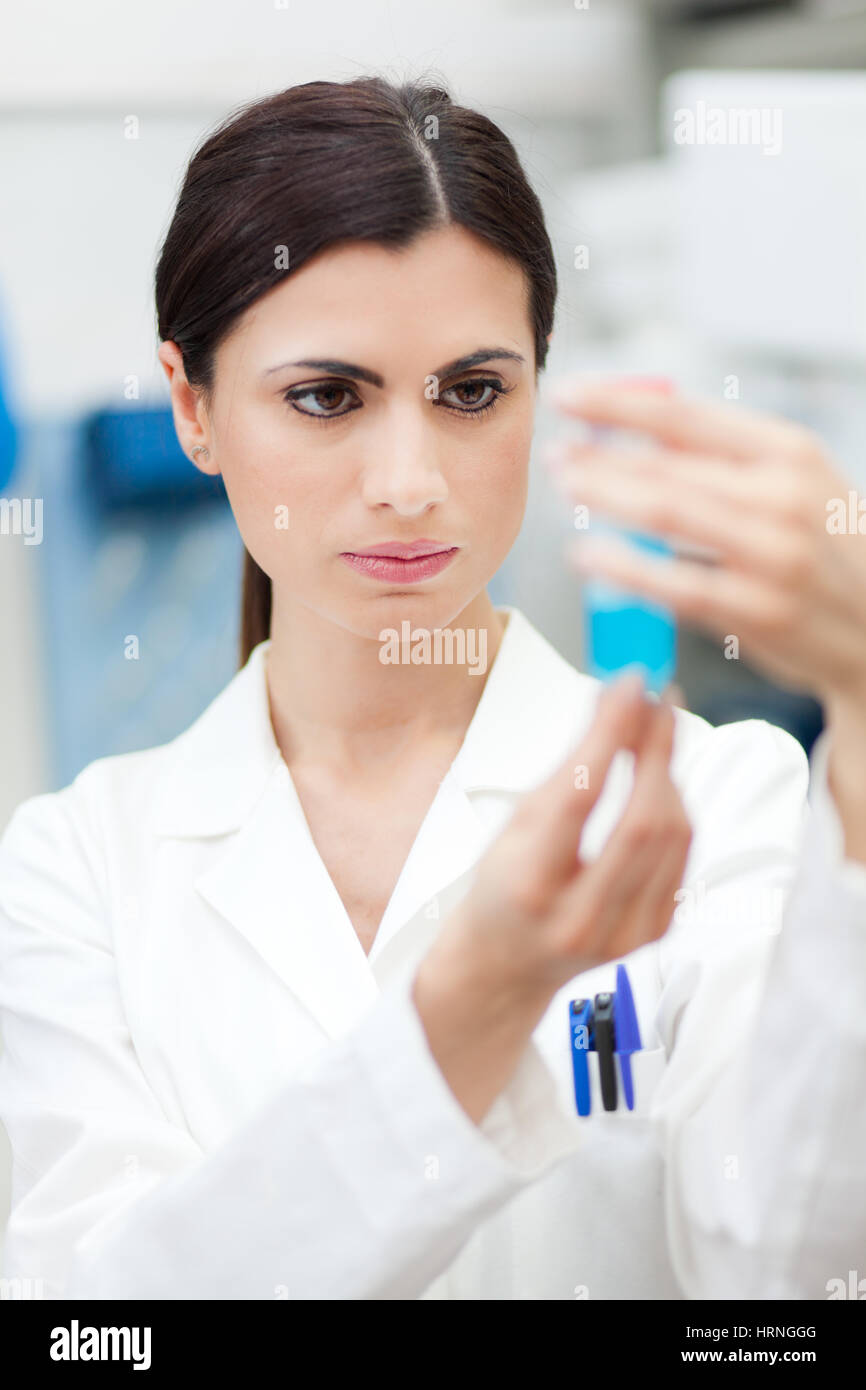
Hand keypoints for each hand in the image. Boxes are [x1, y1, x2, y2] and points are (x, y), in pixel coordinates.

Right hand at [424, 670, 691, 1006]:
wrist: (509, 963)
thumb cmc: (504, 887)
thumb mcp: (515, 824)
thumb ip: (568, 767)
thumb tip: (615, 701)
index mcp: (529, 887)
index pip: (580, 798)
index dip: (611, 733)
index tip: (629, 685)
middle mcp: (580, 919)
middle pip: (642, 820)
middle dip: (656, 749)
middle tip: (657, 700)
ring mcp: (624, 935)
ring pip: (671, 837)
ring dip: (670, 774)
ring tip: (657, 734)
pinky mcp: (654, 935)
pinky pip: (681, 857)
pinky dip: (676, 809)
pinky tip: (662, 782)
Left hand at [542, 381, 865, 708]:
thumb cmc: (826, 544)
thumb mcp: (797, 479)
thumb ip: (725, 453)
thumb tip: (638, 418)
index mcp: (790, 452)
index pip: (687, 416)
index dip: (619, 403)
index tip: (570, 394)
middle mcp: (784, 498)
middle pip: (668, 464)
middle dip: (600, 453)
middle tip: (555, 447)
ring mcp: (772, 557)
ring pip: (668, 515)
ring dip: (605, 496)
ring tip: (566, 483)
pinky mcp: (757, 612)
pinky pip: (676, 584)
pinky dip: (625, 567)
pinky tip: (588, 554)